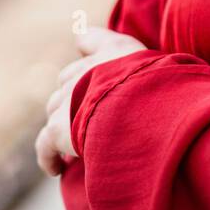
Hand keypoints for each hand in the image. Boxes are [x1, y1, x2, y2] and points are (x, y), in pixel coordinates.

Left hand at [34, 27, 147, 176]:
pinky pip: (45, 145)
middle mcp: (85, 70)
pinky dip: (49, 156)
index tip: (82, 45)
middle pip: (67, 81)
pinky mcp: (57, 128)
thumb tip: (131, 60)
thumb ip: (153, 66)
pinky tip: (57, 169)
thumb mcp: (165, 66)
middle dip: (72, 97)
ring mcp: (68, 98)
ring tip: (72, 147)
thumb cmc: (161, 89)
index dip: (86, 45)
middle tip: (85, 119)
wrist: (141, 108)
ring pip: (55, 112)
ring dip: (61, 127)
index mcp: (112, 51)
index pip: (90, 40)